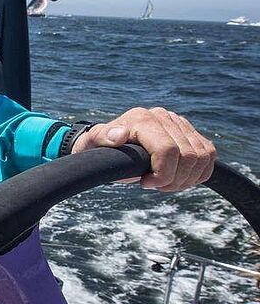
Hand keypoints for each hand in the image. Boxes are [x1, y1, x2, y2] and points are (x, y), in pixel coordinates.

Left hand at [71, 107, 215, 190]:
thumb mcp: (95, 144)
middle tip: (156, 186)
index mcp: (141, 119)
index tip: (146, 184)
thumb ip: (103, 138)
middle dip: (175, 180)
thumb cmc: (101, 148)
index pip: (168, 150)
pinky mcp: (189, 131)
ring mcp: (178, 122)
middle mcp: (163, 116)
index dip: (163, 174)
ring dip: (188, 179)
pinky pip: (209, 154)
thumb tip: (118, 134)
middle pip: (189, 157)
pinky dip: (199, 172)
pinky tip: (180, 178)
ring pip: (203, 156)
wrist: (109, 144)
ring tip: (166, 183)